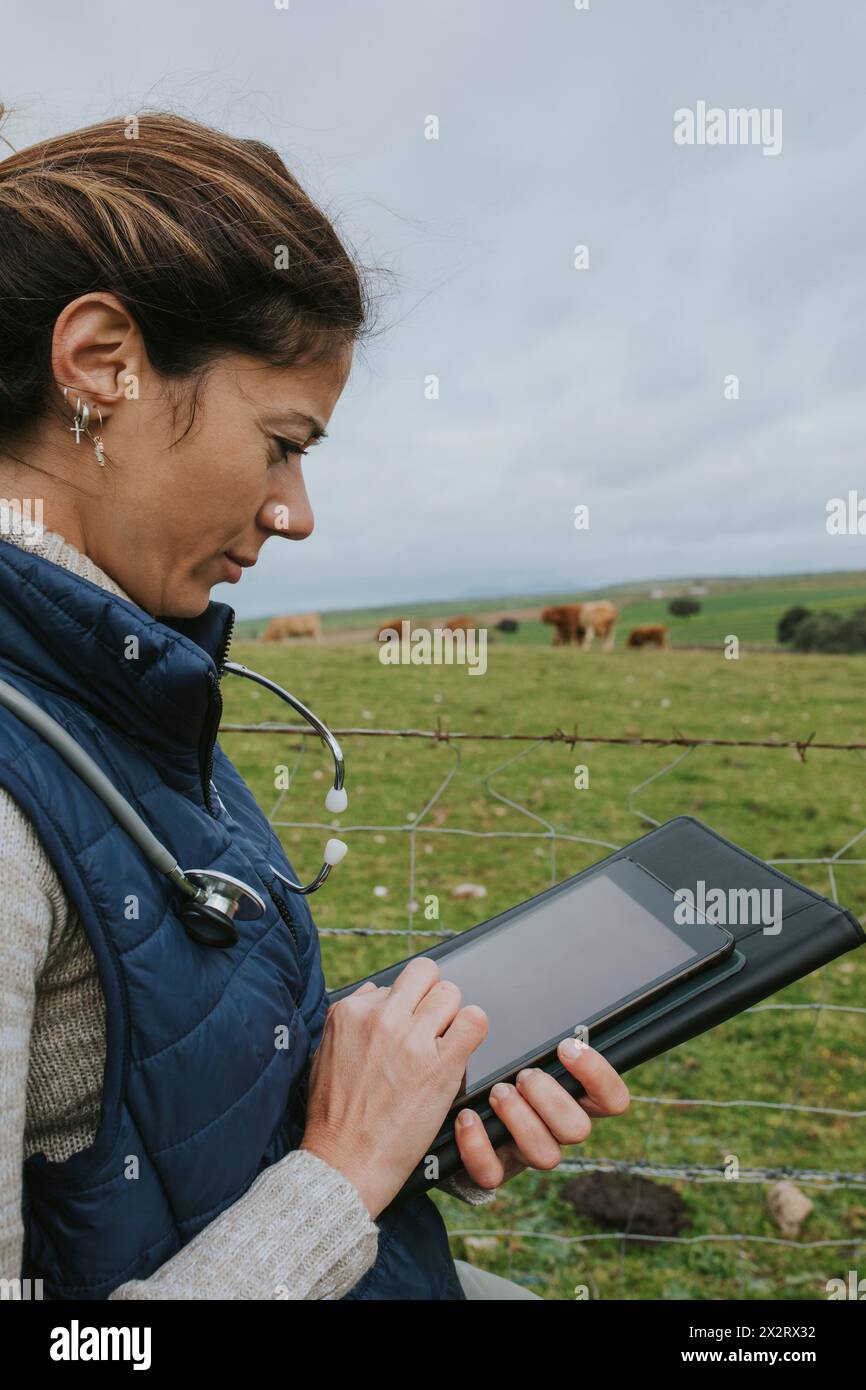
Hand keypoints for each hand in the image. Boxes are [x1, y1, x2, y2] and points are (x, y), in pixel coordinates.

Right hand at [300, 958, 488, 1218]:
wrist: (343, 1164)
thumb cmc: (333, 1117)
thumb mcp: (326, 1054)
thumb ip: (354, 1021)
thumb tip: (379, 996)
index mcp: (350, 1011)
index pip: (395, 982)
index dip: (406, 1004)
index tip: (407, 1026)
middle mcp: (381, 1017)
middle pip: (426, 974)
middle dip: (431, 997)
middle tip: (431, 1028)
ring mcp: (412, 1039)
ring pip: (452, 993)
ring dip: (452, 1017)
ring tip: (443, 1045)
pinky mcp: (440, 1065)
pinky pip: (474, 1021)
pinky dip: (473, 1030)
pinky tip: (462, 1048)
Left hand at [452, 1038, 629, 1189]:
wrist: (450, 1119)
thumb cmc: (497, 1077)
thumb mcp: (522, 1056)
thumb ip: (538, 1044)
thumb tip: (555, 1006)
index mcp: (570, 1101)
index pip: (613, 1100)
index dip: (599, 1075)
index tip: (566, 1048)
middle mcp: (554, 1131)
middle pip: (579, 1129)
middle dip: (550, 1097)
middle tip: (523, 1075)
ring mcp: (526, 1154)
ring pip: (546, 1155)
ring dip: (520, 1118)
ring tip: (497, 1093)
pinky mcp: (494, 1171)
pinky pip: (493, 1174)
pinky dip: (478, 1144)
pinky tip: (467, 1117)